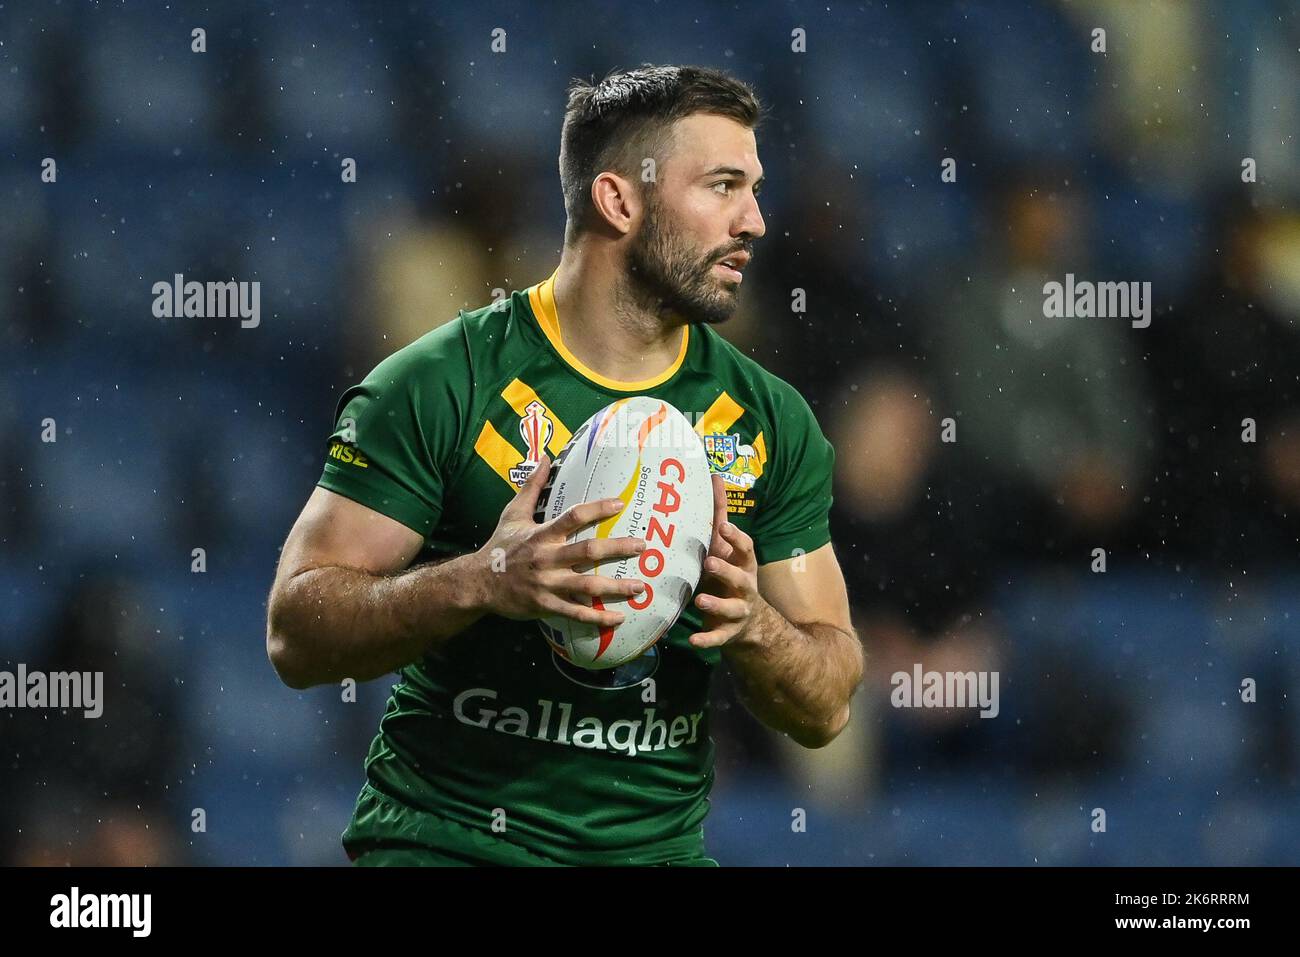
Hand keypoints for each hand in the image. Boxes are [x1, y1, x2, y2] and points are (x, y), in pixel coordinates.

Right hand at [477, 455, 648, 626]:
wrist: (477, 583)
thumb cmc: (500, 546)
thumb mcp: (513, 514)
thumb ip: (532, 486)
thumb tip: (545, 458)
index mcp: (541, 535)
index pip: (573, 517)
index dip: (597, 509)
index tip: (620, 503)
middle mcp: (547, 558)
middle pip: (588, 551)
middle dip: (618, 549)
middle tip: (642, 545)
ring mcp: (547, 584)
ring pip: (588, 586)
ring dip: (617, 587)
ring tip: (641, 587)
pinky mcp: (546, 605)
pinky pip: (576, 613)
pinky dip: (598, 618)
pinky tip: (619, 618)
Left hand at [689, 473, 759, 648]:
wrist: (748, 622)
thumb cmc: (729, 574)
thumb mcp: (727, 548)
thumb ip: (720, 516)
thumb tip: (714, 476)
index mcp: (743, 564)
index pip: (745, 548)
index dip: (736, 539)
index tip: (723, 528)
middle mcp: (745, 586)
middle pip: (740, 577)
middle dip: (726, 569)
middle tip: (709, 561)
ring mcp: (738, 610)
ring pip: (731, 607)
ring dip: (716, 603)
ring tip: (700, 600)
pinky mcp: (728, 632)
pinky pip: (718, 638)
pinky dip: (707, 640)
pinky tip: (693, 641)